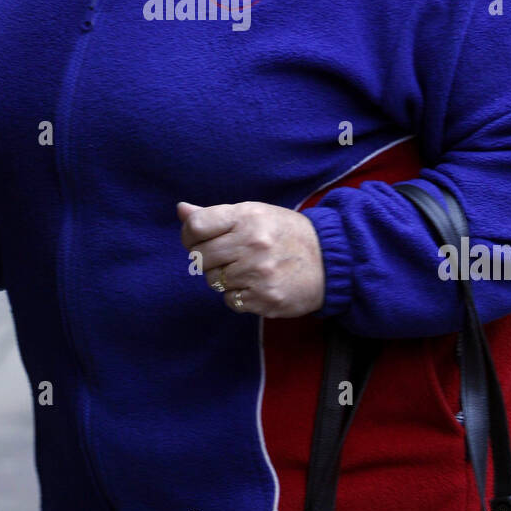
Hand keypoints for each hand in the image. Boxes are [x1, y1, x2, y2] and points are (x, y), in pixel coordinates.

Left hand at [177, 200, 325, 317]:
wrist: (330, 260)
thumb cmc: (286, 233)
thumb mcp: (255, 214)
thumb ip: (216, 215)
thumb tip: (180, 210)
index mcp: (248, 217)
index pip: (196, 226)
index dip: (189, 235)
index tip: (196, 239)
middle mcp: (253, 243)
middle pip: (200, 257)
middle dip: (206, 259)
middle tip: (224, 257)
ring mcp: (259, 273)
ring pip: (213, 281)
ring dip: (223, 278)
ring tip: (245, 269)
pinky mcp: (266, 299)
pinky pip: (230, 301)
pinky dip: (237, 295)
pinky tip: (255, 285)